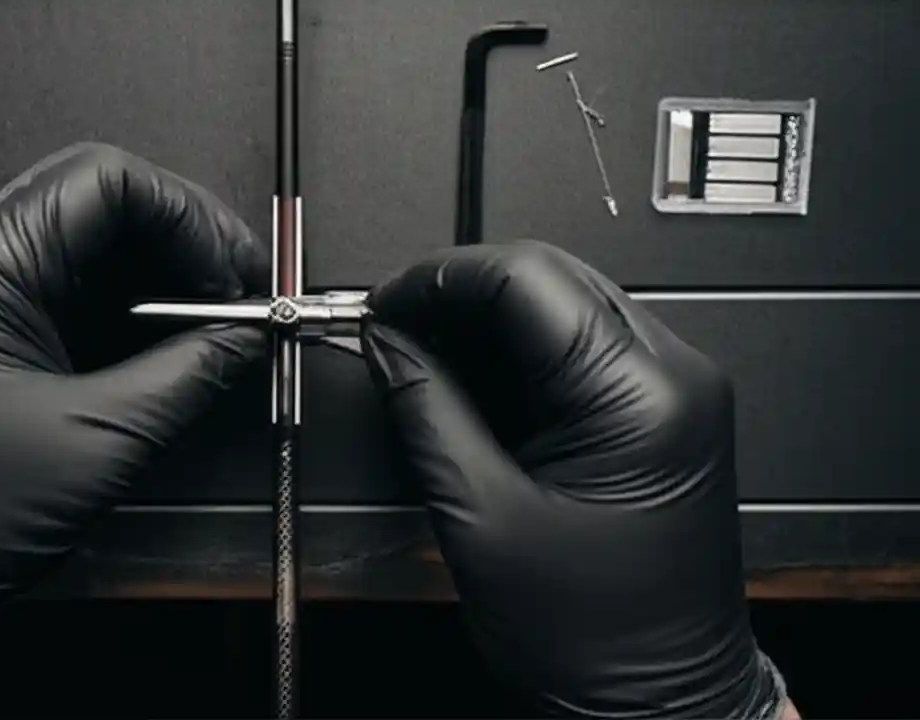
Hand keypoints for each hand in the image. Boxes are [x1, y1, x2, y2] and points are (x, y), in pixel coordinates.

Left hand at [0, 142, 268, 677]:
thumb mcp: (98, 441)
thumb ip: (188, 372)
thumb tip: (241, 334)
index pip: (105, 179)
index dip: (189, 218)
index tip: (234, 270)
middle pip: (93, 198)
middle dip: (177, 243)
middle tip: (233, 293)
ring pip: (75, 236)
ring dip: (147, 272)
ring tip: (202, 322)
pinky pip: (47, 278)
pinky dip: (108, 301)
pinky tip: (152, 338)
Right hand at [360, 241, 788, 716]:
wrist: (656, 701)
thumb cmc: (594, 639)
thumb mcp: (481, 516)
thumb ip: (425, 407)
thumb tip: (387, 338)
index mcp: (640, 398)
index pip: (525, 277)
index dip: (438, 278)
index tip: (384, 302)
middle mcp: (674, 377)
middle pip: (546, 278)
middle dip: (457, 296)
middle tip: (390, 329)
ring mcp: (674, 390)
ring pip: (560, 303)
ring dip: (482, 323)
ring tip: (418, 360)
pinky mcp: (660, 409)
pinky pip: (577, 347)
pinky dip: (514, 355)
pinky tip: (465, 383)